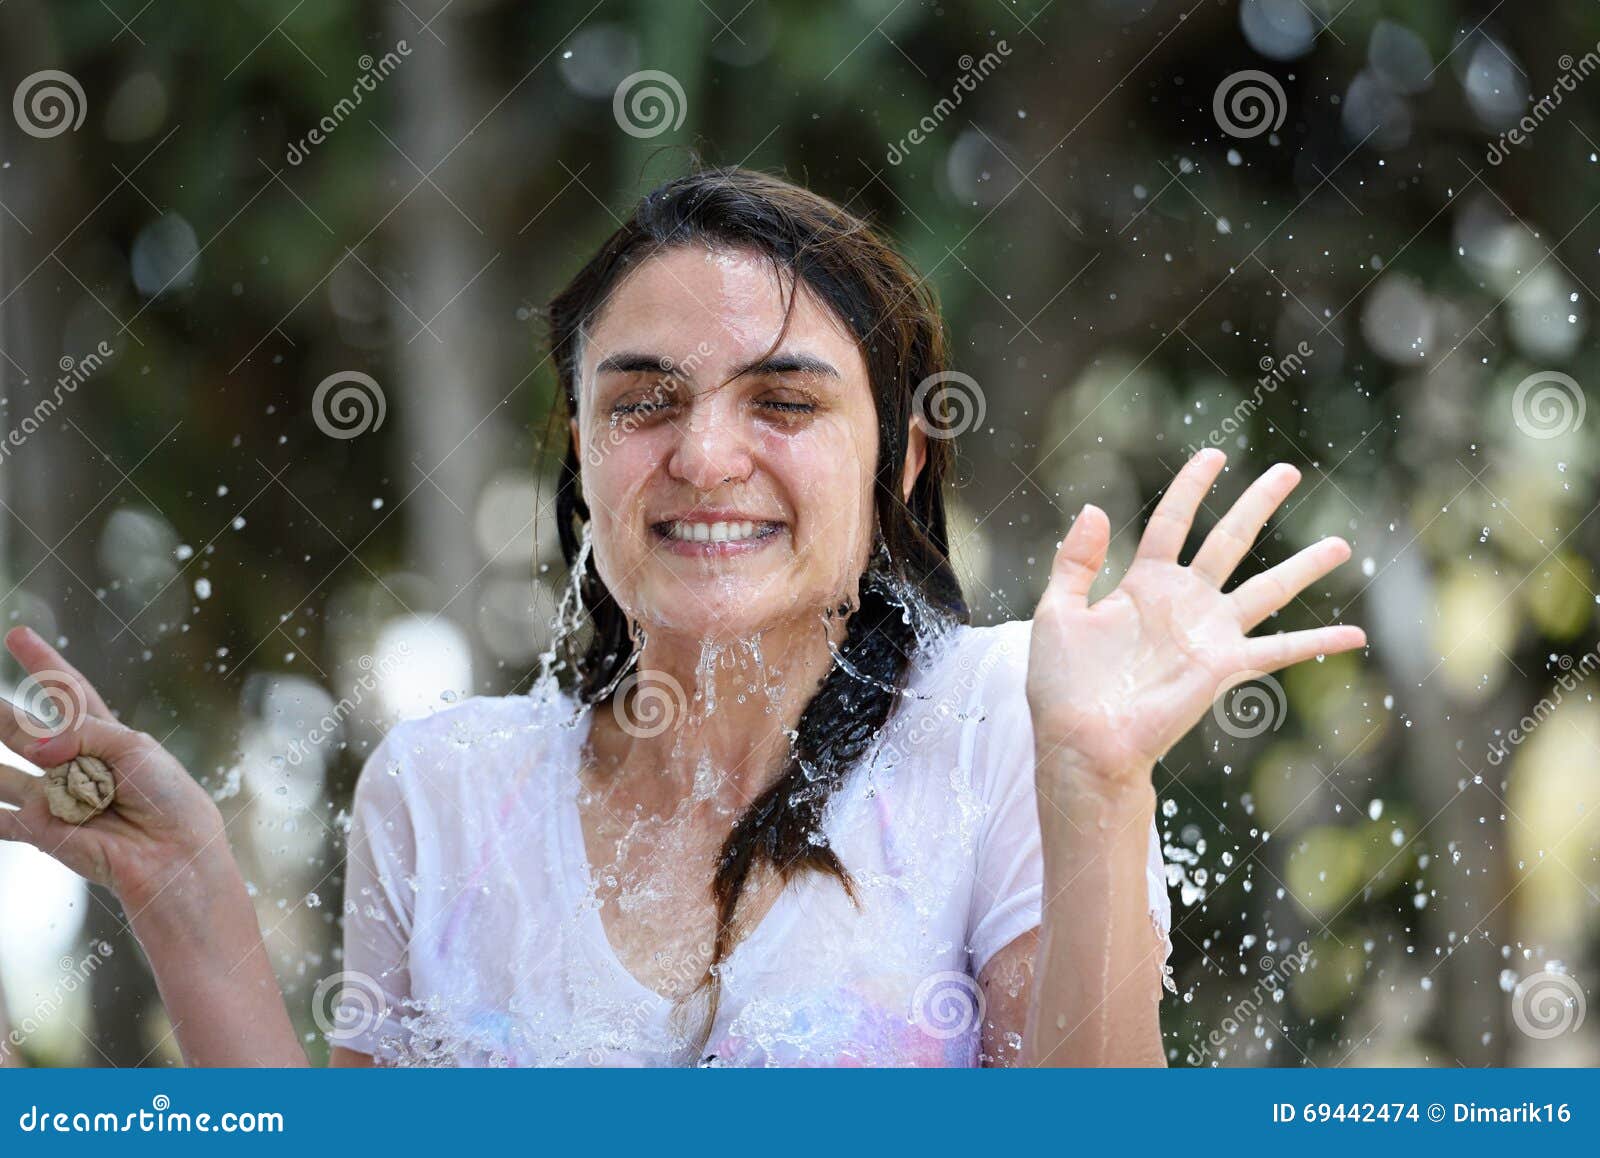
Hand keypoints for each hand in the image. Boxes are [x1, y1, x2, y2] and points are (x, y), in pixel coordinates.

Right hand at [0, 627, 225, 910]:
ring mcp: (53, 795)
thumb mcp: (133, 748)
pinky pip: (0, 819)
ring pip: (2, 771)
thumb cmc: (166, 797)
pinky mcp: (41, 829)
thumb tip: (36, 747)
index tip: (18, 635)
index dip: (43, 663)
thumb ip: (83, 735)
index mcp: (103, 736)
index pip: (66, 691)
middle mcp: (72, 763)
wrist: (172, 852)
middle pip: (22, 729)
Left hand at [1027, 449, 1365, 786]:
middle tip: (1288, 472)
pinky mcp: (1223, 667)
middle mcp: (1182, 603)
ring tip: (1341, 544)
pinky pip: (1280, 650)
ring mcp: (1207, 634)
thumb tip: (1095, 508)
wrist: (1080, 740)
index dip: (1191, 488)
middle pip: (1228, 540)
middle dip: (1258, 505)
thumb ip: (1074, 560)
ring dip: (1304, 567)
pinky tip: (1355, 634)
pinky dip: (1318, 642)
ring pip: (1266, 588)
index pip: (1171, 522)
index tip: (1214, 455)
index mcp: (1142, 585)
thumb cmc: (1061, 685)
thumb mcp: (1056, 611)